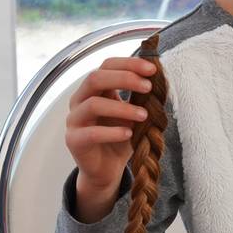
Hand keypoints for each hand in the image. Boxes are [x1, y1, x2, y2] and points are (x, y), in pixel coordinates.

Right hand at [65, 57, 156, 220]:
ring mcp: (74, 120)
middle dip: (125, 79)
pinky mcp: (74, 140)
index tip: (152, 69)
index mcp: (94, 89)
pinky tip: (129, 134)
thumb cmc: (121, 136)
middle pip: (95, 78)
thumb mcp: (134, 113)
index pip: (107, 65)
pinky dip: (112, 132)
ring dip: (122, 108)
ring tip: (144, 115)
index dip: (129, 63)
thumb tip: (159, 79)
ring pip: (93, 104)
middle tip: (148, 87)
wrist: (107, 169)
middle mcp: (80, 100)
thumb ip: (140, 97)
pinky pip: (91, 133)